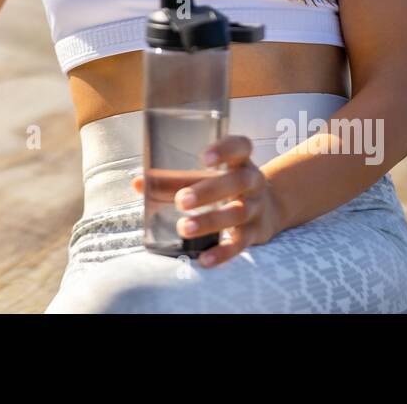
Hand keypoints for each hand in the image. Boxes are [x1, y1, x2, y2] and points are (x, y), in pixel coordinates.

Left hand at [130, 133, 284, 268]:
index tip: (204, 158)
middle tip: (181, 200)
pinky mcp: (255, 233)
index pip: (240, 146)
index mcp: (239, 160)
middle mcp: (252, 181)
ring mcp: (255, 207)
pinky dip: (223, 252)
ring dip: (210, 221)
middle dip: (209, 191)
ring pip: (237, 213)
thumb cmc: (225, 186)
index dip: (225, 149)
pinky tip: (204, 259)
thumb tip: (138, 183)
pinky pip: (240, 243)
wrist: (268, 209)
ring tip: (184, 228)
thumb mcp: (207, 176)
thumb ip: (173, 179)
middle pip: (238, 181)